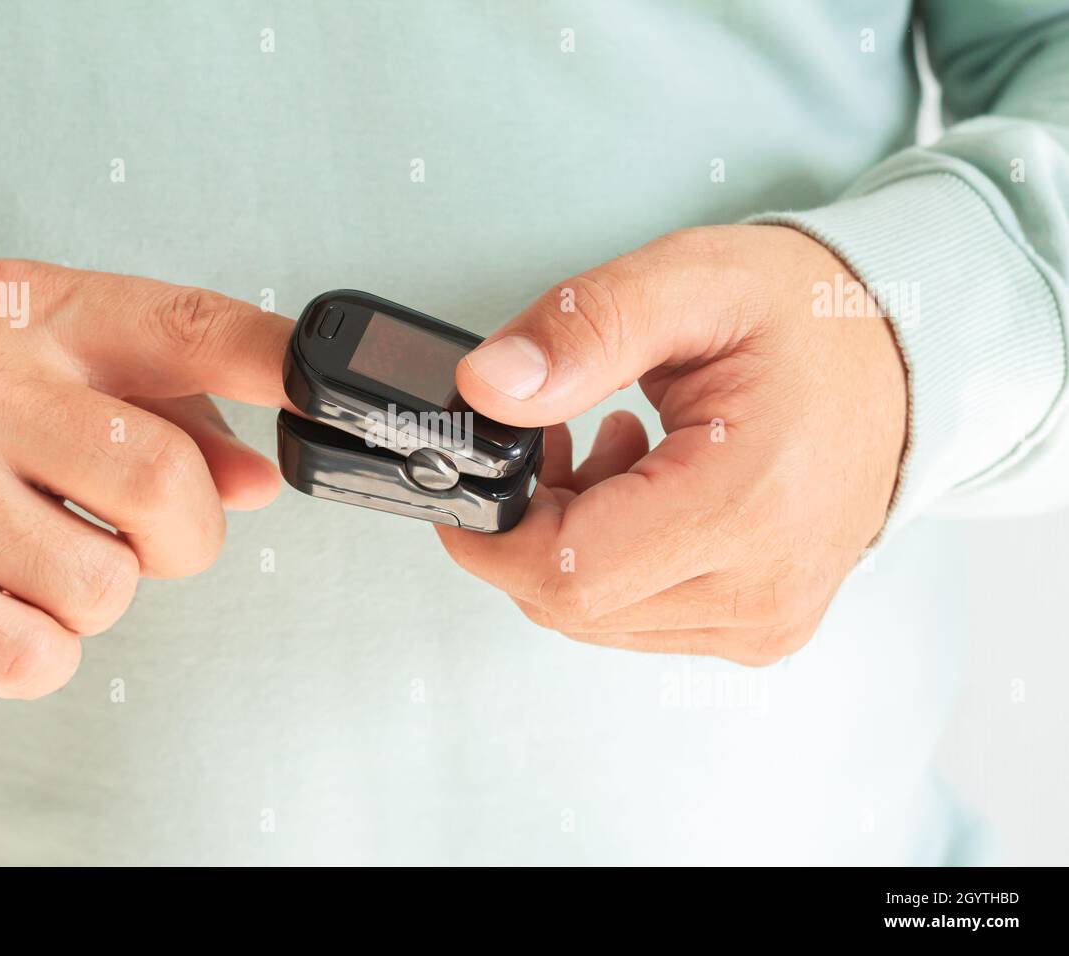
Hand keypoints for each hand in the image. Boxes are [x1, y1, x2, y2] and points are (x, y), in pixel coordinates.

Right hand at [0, 260, 290, 696]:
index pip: (186, 328)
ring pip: (107, 588)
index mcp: (36, 317)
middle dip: (185, 534)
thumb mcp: (56, 359)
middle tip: (146, 531)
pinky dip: (41, 647)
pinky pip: (35, 656)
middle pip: (165, 484)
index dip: (275, 363)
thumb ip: (173, 408)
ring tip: (37, 550)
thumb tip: (261, 480)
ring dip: (99, 591)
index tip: (327, 396)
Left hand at [437, 225, 907, 664]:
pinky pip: (634, 616)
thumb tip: (488, 387)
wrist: (904, 365)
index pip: (567, 574)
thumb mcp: (692, 282)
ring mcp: (761, 621)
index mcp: (748, 506)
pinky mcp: (756, 629)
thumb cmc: (810, 321)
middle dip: (529, 523)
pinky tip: (635, 489)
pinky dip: (608, 560)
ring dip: (567, 541)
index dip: (492, 533)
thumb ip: (584, 329)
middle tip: (554, 433)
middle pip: (570, 602)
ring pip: (594, 615)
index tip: (476, 474)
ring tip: (610, 449)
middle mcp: (762, 590)